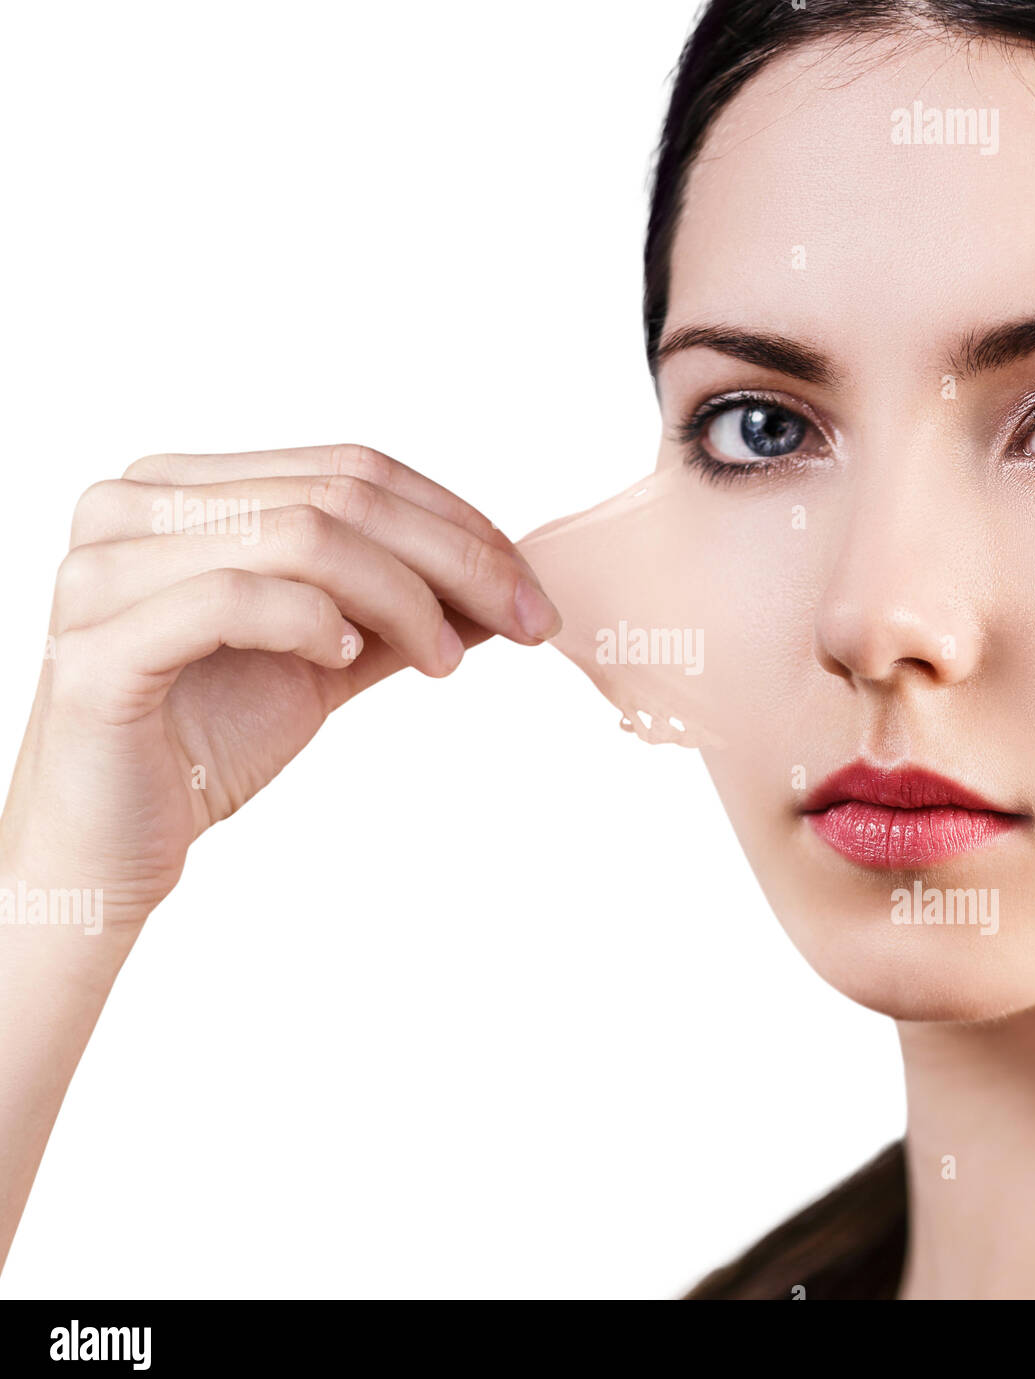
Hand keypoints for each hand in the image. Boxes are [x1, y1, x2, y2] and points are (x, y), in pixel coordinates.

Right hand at [0, 443, 560, 931]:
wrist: (109, 848)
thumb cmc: (206, 743)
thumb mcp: (326, 658)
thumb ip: (397, 611)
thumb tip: (502, 584)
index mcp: (187, 489)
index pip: (351, 469)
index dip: (458, 520)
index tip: (531, 587)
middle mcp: (134, 505)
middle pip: (340, 493)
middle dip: (459, 557)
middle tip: (527, 619)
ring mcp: (105, 568)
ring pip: (302, 534)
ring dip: (404, 597)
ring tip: (444, 658)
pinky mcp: (98, 646)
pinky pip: (235, 598)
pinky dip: (314, 623)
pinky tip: (344, 659)